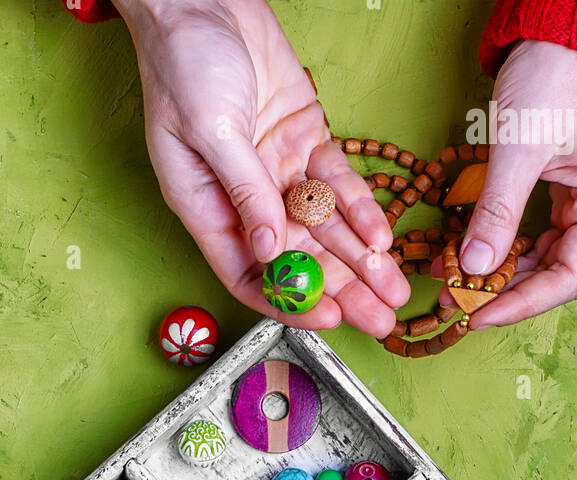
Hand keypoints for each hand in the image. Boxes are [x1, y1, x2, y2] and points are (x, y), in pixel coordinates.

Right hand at [116, 0, 408, 333]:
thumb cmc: (182, 62)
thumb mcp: (209, 131)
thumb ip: (242, 191)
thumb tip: (269, 250)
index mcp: (206, 207)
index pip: (249, 273)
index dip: (288, 301)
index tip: (326, 319)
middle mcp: (244, 198)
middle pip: (298, 260)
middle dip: (341, 290)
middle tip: (379, 320)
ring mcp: (277, 170)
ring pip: (325, 228)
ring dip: (361, 260)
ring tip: (394, 289)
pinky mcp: (305, 140)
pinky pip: (337, 184)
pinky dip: (361, 208)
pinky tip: (383, 234)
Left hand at [453, 40, 576, 327]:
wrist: (564, 32)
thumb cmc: (555, 76)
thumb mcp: (519, 147)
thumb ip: (498, 212)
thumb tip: (474, 267)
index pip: (569, 276)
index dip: (522, 303)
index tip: (478, 314)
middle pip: (558, 274)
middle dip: (508, 292)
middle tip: (459, 303)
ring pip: (547, 258)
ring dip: (504, 274)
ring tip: (458, 284)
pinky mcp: (570, 192)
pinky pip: (540, 236)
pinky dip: (508, 249)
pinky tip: (475, 257)